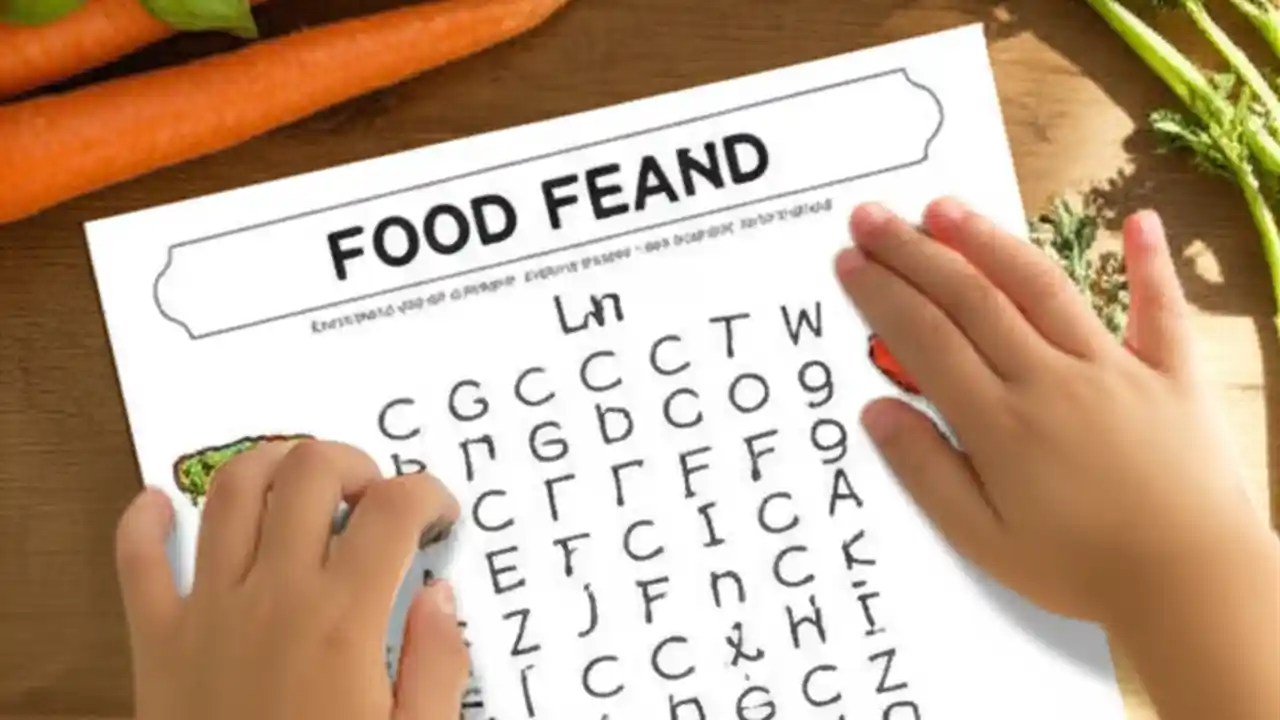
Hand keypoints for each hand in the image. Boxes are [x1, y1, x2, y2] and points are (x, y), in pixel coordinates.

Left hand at [114, 440, 466, 719]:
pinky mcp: (158, 641)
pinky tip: (161, 505)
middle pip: (310, 472)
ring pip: (232, 490)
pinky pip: (137, 560)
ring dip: (270, 462)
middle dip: (351, 462)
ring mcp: (210, 613)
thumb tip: (441, 600)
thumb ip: (437, 664)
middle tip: (370, 492)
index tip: (435, 509)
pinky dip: (144, 521)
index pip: (392, 511)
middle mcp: (273, 599)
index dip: (427, 491)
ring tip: (297, 479)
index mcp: (343, 623)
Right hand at [834, 198, 1270, 624]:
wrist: (1194, 585)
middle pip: (969, 299)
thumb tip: (877, 412)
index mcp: (1001, 424)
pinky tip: (1139, 221)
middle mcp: (1051, 380)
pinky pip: (1159, 308)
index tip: (850, 261)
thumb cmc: (1085, 570)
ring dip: (989, 241)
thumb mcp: (984, 539)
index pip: (925, 340)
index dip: (882, 294)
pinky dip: (1149, 263)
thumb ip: (927, 471)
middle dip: (914, 252)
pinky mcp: (1171, 374)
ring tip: (946, 207)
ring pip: (1041, 287)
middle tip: (872, 217)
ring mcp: (1114, 369)